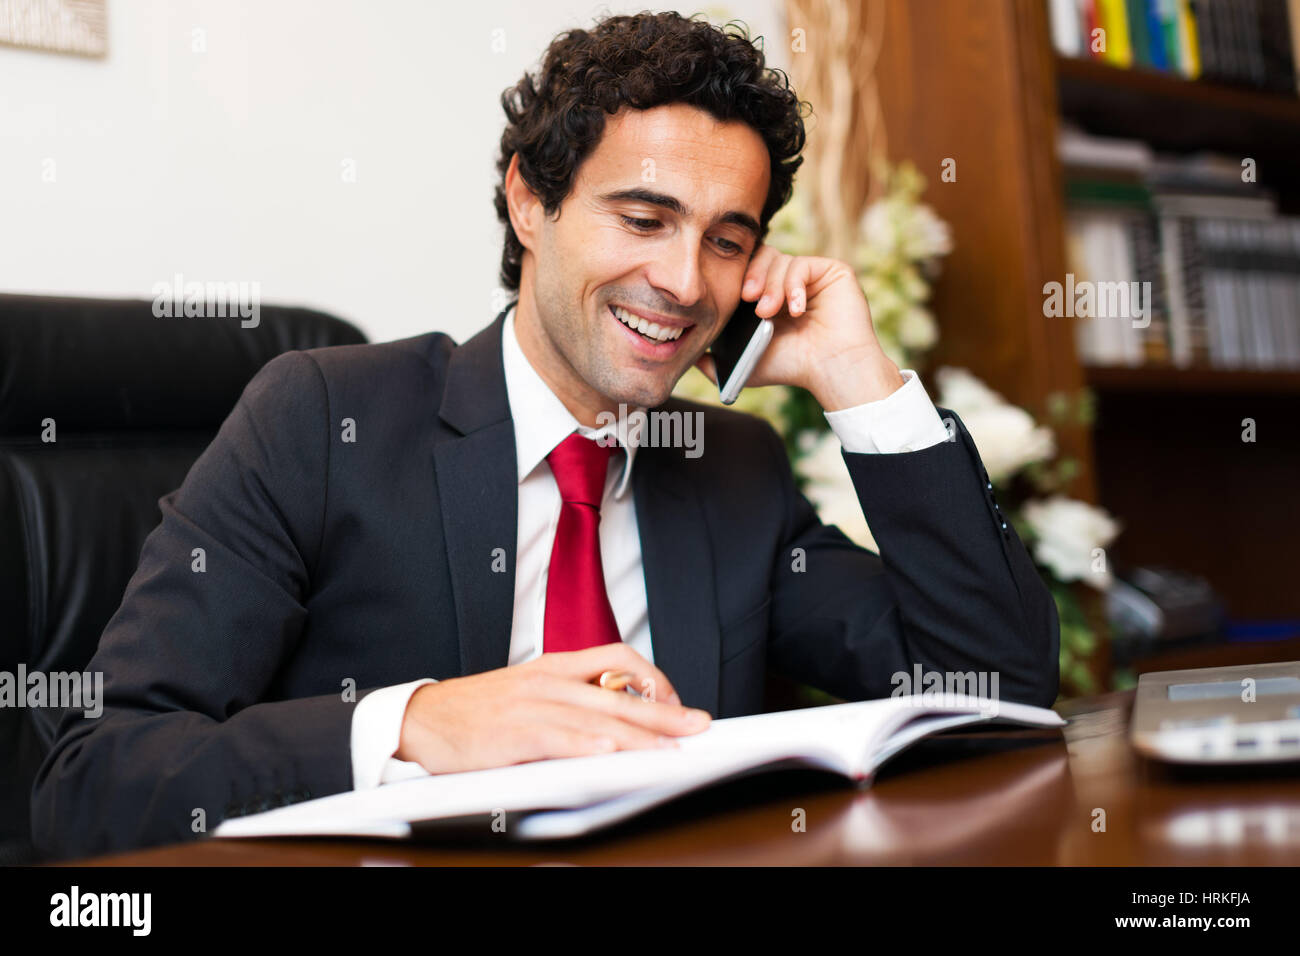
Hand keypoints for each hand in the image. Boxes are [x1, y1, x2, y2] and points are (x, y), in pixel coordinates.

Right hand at [394, 644, 712, 773]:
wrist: (420, 719)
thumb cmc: (477, 712)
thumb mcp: (528, 694)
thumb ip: (569, 703)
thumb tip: (617, 725)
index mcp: (554, 667)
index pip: (617, 658)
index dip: (653, 678)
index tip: (676, 701)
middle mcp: (547, 681)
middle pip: (617, 692)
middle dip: (663, 710)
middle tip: (697, 724)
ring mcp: (529, 706)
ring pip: (594, 717)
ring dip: (637, 735)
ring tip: (669, 748)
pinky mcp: (510, 733)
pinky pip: (555, 737)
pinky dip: (584, 745)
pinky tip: (607, 754)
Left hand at [694, 245, 905, 409]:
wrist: (831, 371)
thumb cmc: (793, 368)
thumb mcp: (747, 366)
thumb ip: (717, 363)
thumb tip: (692, 359)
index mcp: (770, 294)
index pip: (747, 269)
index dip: (738, 276)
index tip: (734, 296)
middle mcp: (790, 280)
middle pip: (762, 256)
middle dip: (751, 275)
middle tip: (747, 297)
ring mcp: (811, 275)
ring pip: (780, 260)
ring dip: (771, 286)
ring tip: (770, 313)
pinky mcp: (832, 271)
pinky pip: (803, 264)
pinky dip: (794, 286)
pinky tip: (797, 310)